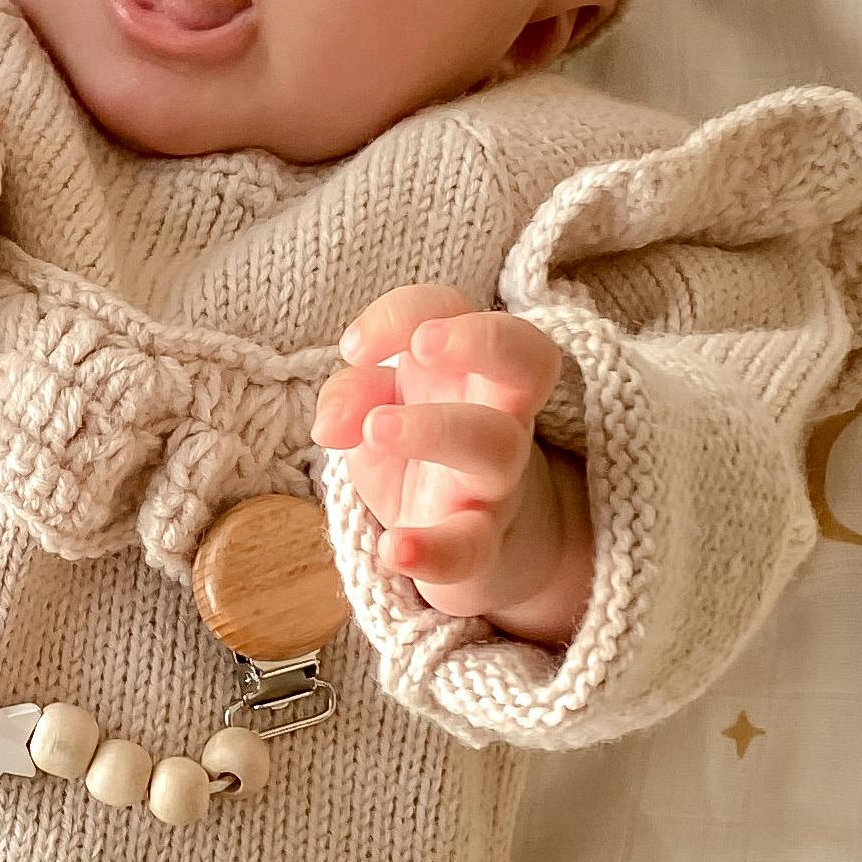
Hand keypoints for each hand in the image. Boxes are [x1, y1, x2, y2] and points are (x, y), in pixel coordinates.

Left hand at [313, 284, 593, 643]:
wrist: (464, 543)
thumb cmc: (417, 452)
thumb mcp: (373, 412)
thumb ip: (349, 397)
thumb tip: (332, 423)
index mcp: (469, 368)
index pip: (453, 309)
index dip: (403, 314)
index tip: (353, 349)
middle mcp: (498, 414)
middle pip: (529, 356)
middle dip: (480, 339)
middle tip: (419, 349)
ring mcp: (496, 480)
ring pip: (497, 444)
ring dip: (434, 428)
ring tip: (374, 431)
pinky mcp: (481, 543)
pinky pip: (471, 547)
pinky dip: (432, 551)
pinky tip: (393, 550)